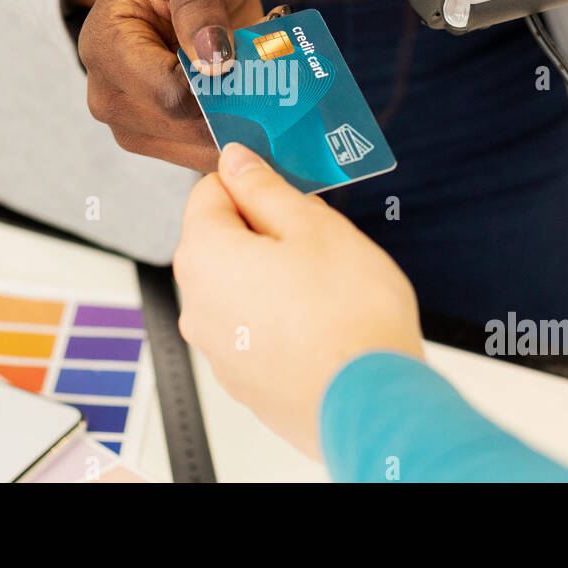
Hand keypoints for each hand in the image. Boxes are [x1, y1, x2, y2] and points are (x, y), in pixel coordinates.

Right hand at [71, 0, 263, 172]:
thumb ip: (198, 0)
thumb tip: (212, 59)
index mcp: (106, 46)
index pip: (170, 93)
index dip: (222, 83)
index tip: (260, 50)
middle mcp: (109, 95)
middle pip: (187, 129)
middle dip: (240, 102)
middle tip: (272, 56)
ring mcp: (133, 124)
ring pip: (202, 150)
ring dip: (247, 118)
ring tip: (262, 67)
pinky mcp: (162, 140)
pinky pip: (208, 152)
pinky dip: (243, 129)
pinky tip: (255, 89)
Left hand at [173, 143, 424, 457]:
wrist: (371, 405)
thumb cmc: (348, 316)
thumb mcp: (312, 226)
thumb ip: (265, 188)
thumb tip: (236, 162)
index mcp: (204, 256)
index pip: (208, 193)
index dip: (251, 184)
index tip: (288, 190)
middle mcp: (196, 305)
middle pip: (220, 243)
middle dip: (265, 232)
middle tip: (318, 240)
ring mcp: (216, 349)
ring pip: (238, 288)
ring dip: (273, 277)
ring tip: (326, 288)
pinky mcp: (242, 381)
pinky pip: (253, 331)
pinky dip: (279, 320)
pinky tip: (322, 325)